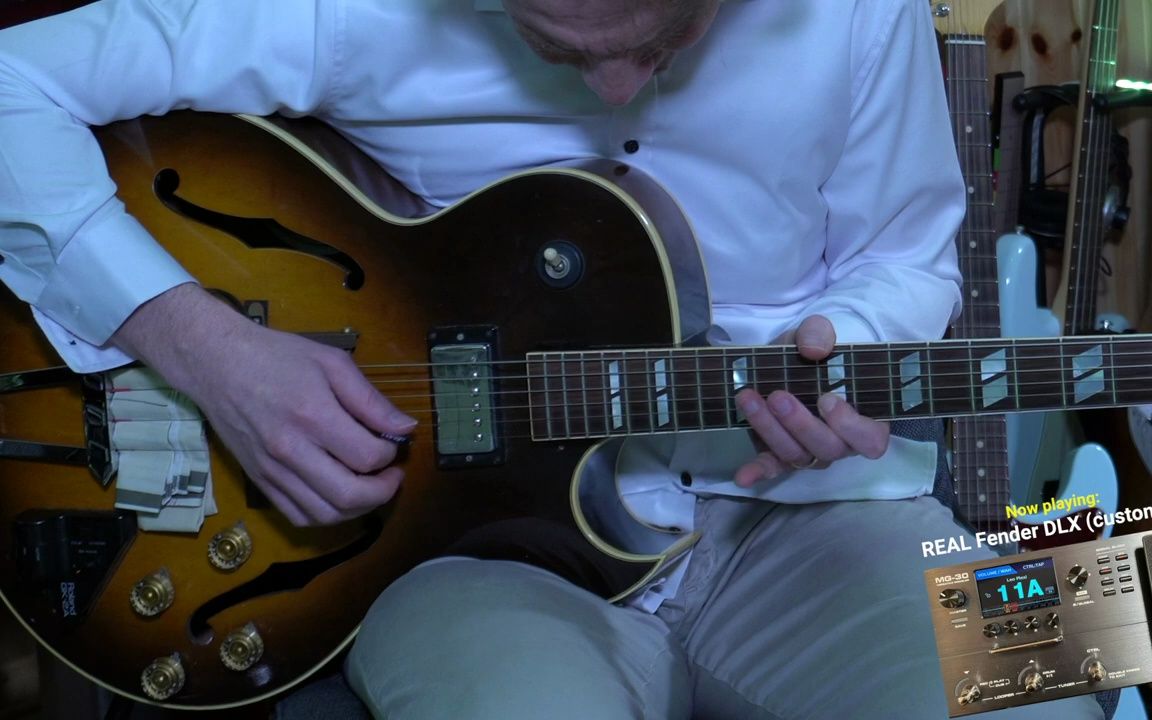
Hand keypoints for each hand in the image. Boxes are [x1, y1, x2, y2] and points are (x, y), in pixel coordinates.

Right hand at [112, 284, 413, 525]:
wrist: (215, 364)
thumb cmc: (277, 356)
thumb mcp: (331, 363)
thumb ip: (370, 400)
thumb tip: (406, 427)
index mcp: (313, 416)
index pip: (367, 457)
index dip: (391, 454)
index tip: (393, 442)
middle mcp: (291, 450)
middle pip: (349, 496)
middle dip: (383, 491)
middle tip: (393, 475)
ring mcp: (272, 471)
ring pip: (325, 514)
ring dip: (358, 509)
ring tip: (370, 487)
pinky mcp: (259, 481)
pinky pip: (297, 516)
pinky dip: (326, 515)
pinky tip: (339, 496)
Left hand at [732, 315, 888, 486]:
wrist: (786, 359)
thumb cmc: (813, 352)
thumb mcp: (817, 333)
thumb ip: (819, 333)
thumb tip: (814, 348)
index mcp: (863, 418)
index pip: (871, 440)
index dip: (852, 426)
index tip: (828, 399)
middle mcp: (839, 442)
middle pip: (827, 448)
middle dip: (800, 423)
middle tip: (778, 396)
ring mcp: (809, 451)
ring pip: (795, 454)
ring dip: (770, 429)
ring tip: (748, 399)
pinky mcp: (779, 453)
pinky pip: (772, 468)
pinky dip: (757, 472)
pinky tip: (742, 476)